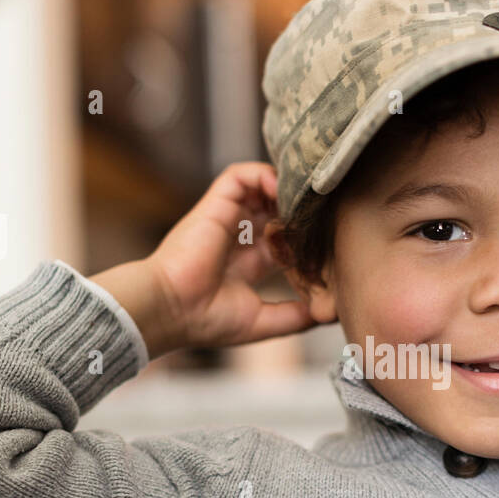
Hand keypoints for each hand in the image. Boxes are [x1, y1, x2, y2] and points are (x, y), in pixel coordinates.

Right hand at [93, 163, 333, 357]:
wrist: (172, 310)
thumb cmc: (206, 320)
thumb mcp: (262, 322)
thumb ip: (294, 317)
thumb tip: (327, 313)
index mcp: (246, 265)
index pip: (282, 242)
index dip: (304, 240)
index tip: (325, 248)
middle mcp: (237, 239)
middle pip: (274, 211)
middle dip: (299, 211)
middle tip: (322, 219)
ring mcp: (226, 219)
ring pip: (261, 188)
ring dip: (285, 189)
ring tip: (305, 202)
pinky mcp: (215, 204)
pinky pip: (241, 175)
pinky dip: (264, 175)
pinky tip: (282, 192)